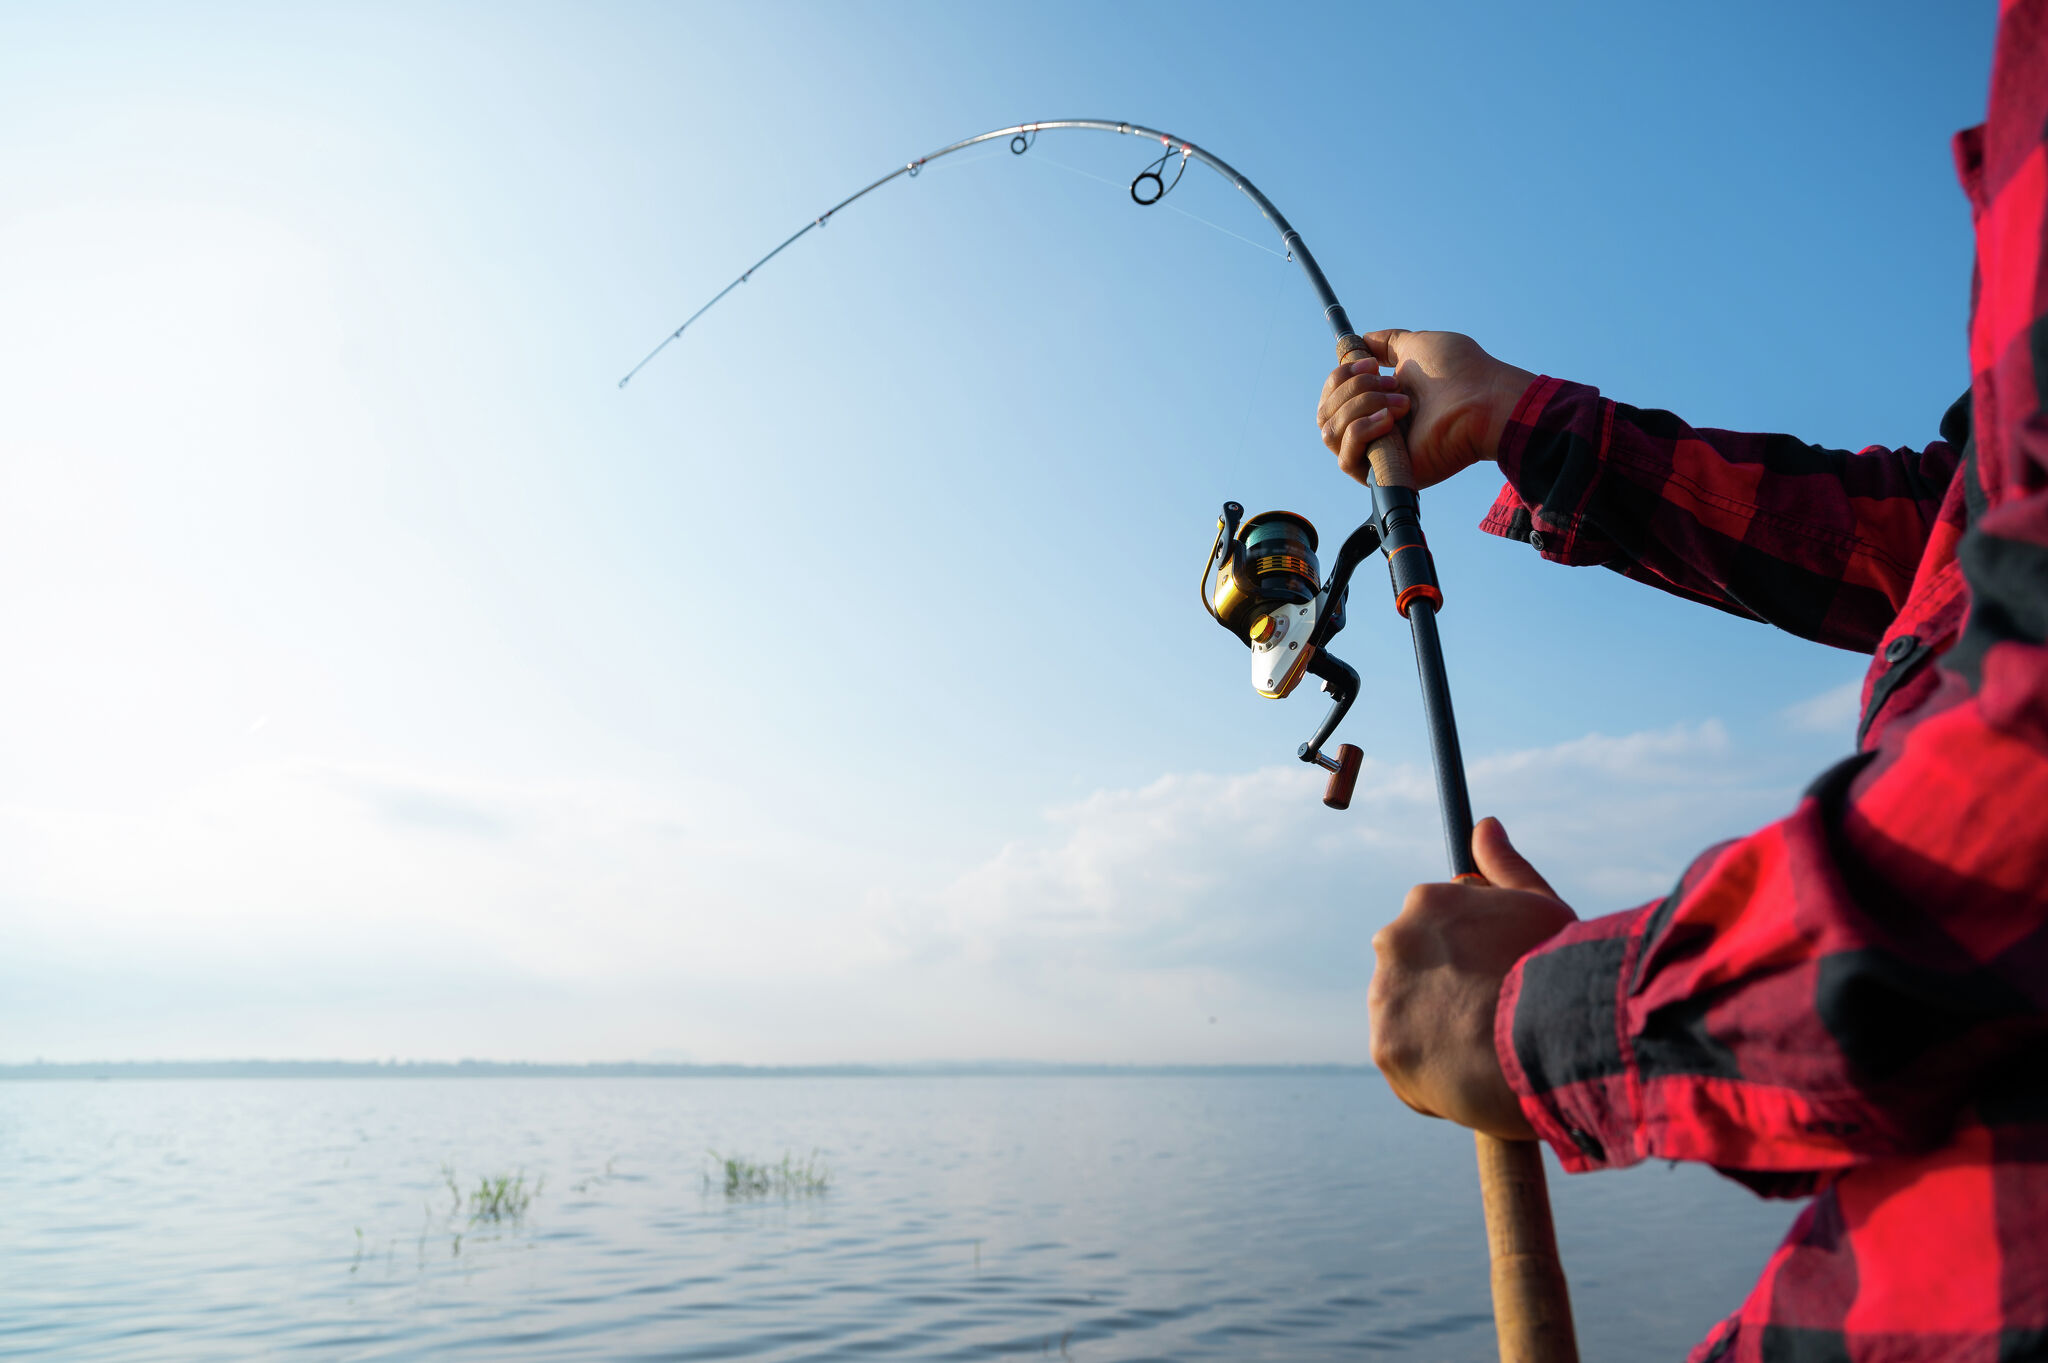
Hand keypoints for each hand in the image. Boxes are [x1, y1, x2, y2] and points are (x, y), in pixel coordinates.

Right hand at [1316, 330, 1535, 489]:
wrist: (1482, 400)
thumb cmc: (1460, 372)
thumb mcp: (1416, 346)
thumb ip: (1387, 343)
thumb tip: (1360, 341)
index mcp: (1378, 402)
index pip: (1332, 397)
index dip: (1340, 377)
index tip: (1371, 363)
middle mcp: (1374, 428)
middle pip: (1324, 413)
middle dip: (1352, 389)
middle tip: (1390, 383)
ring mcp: (1377, 452)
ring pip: (1330, 433)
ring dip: (1360, 407)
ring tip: (1402, 403)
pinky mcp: (1382, 473)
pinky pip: (1345, 458)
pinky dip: (1362, 431)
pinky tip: (1391, 420)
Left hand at [1368, 817, 1576, 1139]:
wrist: (1553, 1039)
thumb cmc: (1556, 968)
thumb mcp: (1540, 905)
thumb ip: (1505, 866)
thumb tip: (1484, 827)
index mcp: (1426, 903)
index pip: (1438, 926)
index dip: (1472, 953)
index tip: (1496, 973)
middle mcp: (1392, 941)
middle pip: (1416, 968)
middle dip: (1447, 989)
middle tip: (1494, 1012)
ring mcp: (1384, 995)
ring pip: (1407, 1016)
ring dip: (1437, 1030)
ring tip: (1487, 1047)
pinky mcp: (1383, 1048)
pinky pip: (1406, 1064)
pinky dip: (1432, 1073)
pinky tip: (1473, 1073)